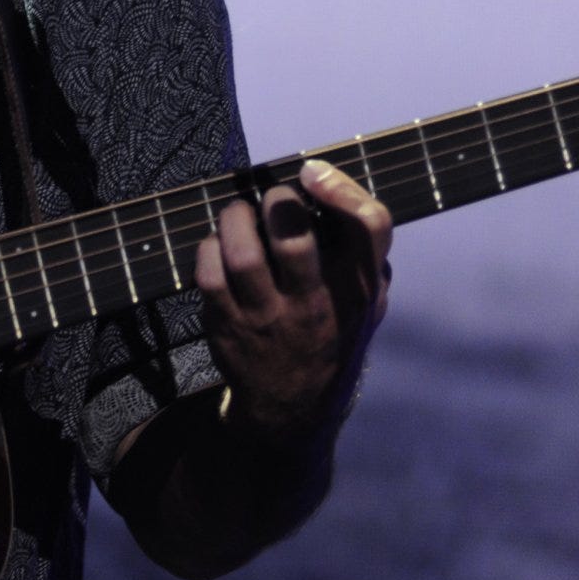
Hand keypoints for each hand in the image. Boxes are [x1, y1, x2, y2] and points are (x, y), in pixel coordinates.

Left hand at [193, 157, 392, 441]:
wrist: (294, 407)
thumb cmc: (332, 335)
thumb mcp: (368, 304)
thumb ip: (368, 257)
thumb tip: (341, 191)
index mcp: (360, 289)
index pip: (369, 227)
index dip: (342, 188)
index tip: (313, 171)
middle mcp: (317, 303)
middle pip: (294, 236)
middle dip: (277, 199)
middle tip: (273, 196)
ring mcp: (269, 317)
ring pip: (242, 253)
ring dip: (235, 217)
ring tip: (239, 212)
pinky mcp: (230, 325)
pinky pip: (209, 273)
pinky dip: (209, 247)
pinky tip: (219, 245)